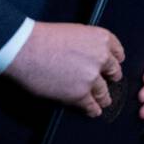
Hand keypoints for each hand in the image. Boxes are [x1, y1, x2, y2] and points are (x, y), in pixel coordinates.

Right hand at [4, 22, 123, 117]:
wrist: (26, 49)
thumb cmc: (42, 38)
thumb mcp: (75, 32)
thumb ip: (87, 44)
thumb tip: (89, 54)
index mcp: (101, 39)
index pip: (117, 53)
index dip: (116, 61)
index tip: (115, 65)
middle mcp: (102, 58)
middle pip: (114, 72)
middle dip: (111, 78)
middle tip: (110, 82)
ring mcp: (91, 77)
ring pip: (104, 92)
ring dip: (104, 98)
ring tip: (104, 101)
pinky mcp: (79, 94)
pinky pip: (91, 105)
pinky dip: (93, 110)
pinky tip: (94, 111)